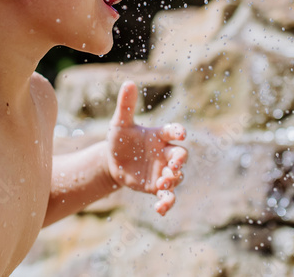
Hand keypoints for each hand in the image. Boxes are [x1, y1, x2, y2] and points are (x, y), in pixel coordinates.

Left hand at [107, 81, 187, 215]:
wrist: (112, 162)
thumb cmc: (120, 139)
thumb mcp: (120, 123)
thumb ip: (126, 106)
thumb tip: (128, 82)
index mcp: (159, 136)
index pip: (173, 131)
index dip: (178, 132)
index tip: (180, 133)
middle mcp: (165, 153)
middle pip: (181, 155)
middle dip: (179, 160)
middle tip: (173, 165)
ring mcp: (163, 171)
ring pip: (177, 177)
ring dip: (173, 181)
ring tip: (163, 185)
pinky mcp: (156, 187)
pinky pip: (167, 196)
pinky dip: (167, 203)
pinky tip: (160, 210)